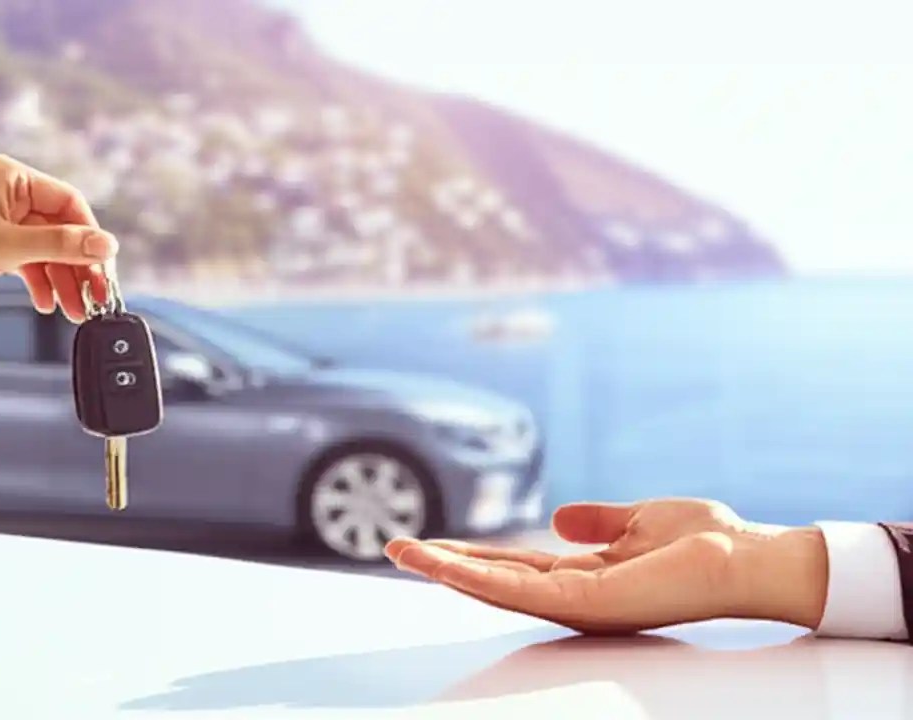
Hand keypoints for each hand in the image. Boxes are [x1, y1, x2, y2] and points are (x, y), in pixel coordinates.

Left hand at [0, 154, 117, 320]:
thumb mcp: (8, 248)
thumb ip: (62, 245)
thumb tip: (108, 245)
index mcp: (9, 175)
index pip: (68, 201)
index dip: (90, 237)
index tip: (106, 270)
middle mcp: (5, 190)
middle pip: (60, 227)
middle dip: (78, 265)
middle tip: (96, 299)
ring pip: (46, 247)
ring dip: (62, 279)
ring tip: (73, 311)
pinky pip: (28, 258)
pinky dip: (40, 280)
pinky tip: (46, 303)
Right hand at [385, 498, 827, 633]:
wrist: (748, 558)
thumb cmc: (709, 543)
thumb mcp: (641, 519)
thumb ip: (599, 521)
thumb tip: (559, 516)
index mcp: (584, 575)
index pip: (514, 565)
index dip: (471, 553)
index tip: (433, 543)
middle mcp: (574, 595)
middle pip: (494, 580)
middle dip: (443, 566)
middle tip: (394, 549)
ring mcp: (577, 603)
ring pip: (495, 589)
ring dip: (444, 571)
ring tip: (401, 554)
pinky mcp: (585, 602)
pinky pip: (520, 590)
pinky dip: (476, 577)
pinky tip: (445, 565)